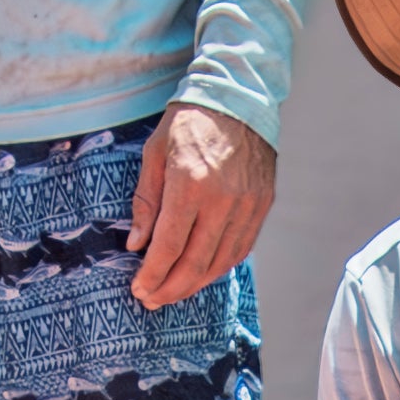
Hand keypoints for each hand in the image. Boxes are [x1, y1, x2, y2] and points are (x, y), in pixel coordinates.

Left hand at [126, 102, 276, 311]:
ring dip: (195, 284)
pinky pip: (241, 248)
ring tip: (174, 292)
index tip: (139, 289)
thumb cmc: (188, 123)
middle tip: (152, 300)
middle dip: (170, 288)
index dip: (152, 275)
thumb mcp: (154, 155)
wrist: (237, 99)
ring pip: (220, 262)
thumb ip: (146, 203)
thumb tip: (137, 244)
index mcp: (190, 185)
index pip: (169, 247)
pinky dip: (220, 267)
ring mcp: (247, 204)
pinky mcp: (262, 205)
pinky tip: (202, 273)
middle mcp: (222, 200)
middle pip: (195, 263)